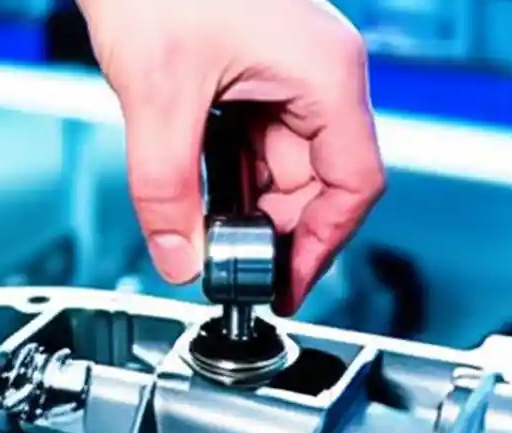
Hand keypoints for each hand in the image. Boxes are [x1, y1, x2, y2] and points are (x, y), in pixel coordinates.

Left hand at [78, 0, 385, 314]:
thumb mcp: (157, 96)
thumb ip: (164, 190)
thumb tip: (179, 257)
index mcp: (324, 73)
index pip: (354, 184)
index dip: (321, 245)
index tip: (284, 284)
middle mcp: (316, 72)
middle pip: (315, 180)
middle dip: (272, 230)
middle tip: (230, 270)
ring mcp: (283, 70)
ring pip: (279, 164)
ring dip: (244, 205)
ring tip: (205, 239)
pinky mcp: (247, 71)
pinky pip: (250, 140)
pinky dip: (225, 174)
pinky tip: (194, 196)